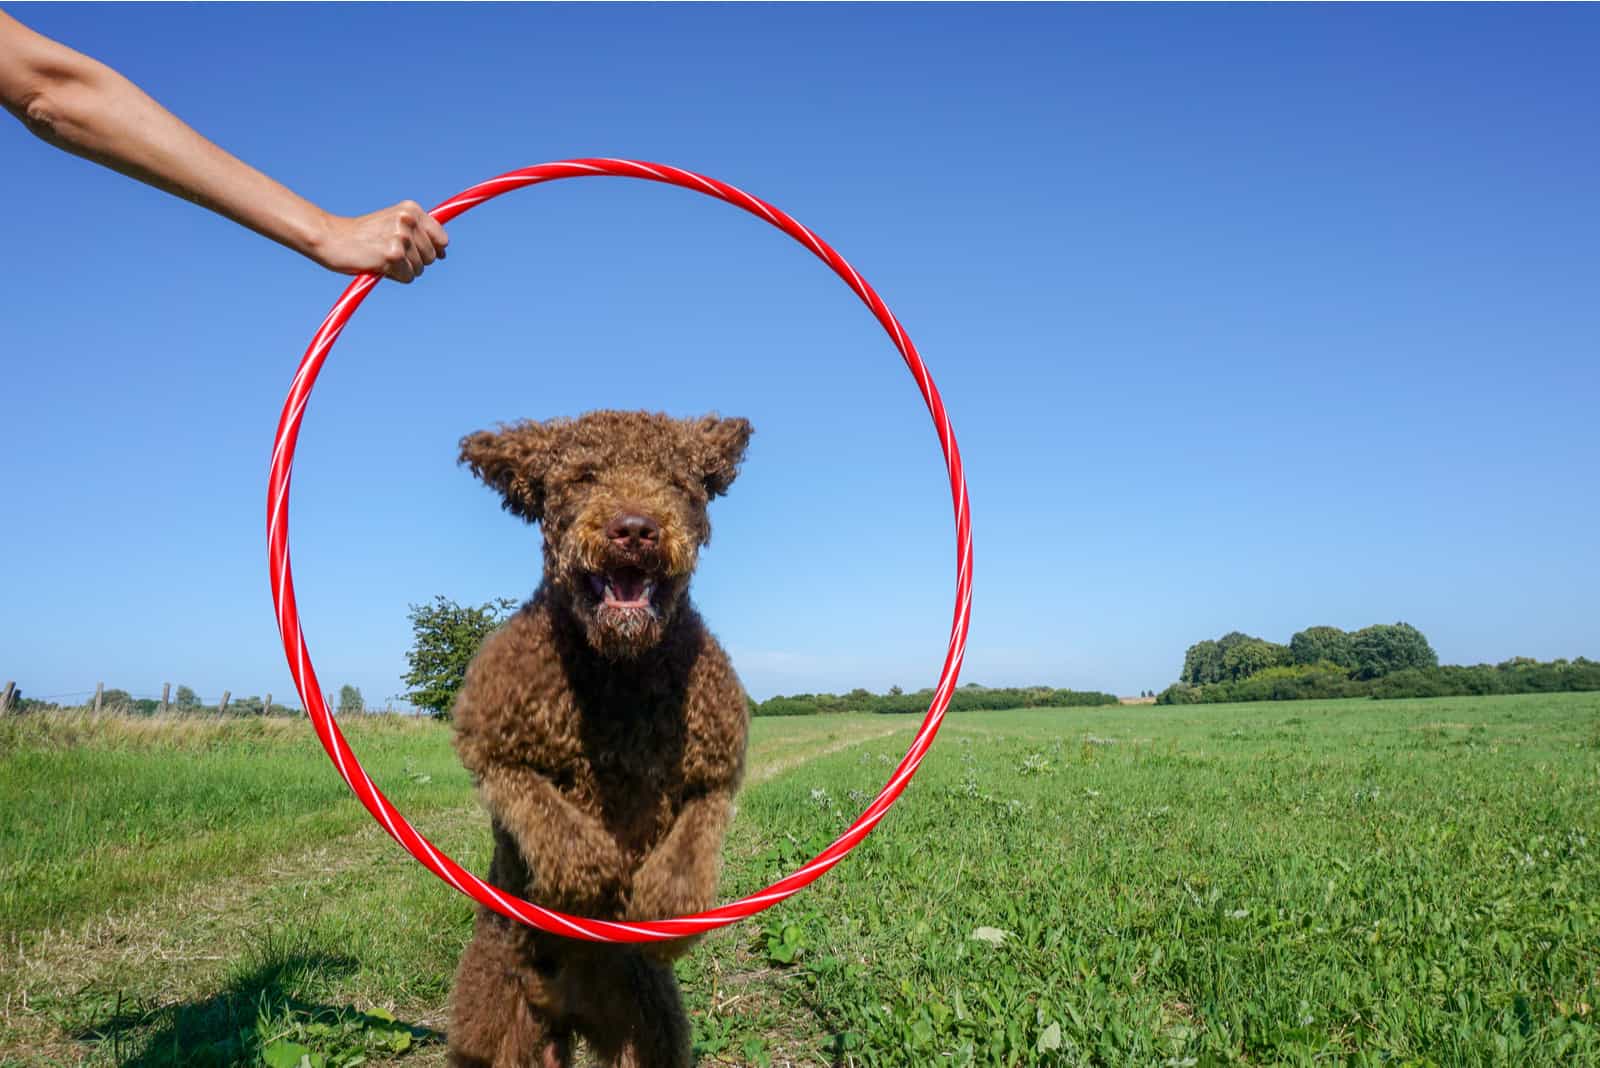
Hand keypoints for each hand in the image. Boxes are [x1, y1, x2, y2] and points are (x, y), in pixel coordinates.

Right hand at [312, 200, 447, 282]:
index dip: (432, 250)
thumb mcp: (393, 224)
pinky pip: (408, 277)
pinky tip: (379, 265)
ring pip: (420, 269)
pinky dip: (395, 276)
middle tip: (389, 253)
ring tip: (382, 257)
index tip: (414, 250)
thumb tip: (444, 253)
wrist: (331, 238)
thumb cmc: (363, 235)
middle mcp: (408, 220)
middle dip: (415, 260)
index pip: (442, 239)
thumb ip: (419, 233)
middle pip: (432, 257)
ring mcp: (401, 237)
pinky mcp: (392, 255)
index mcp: (411, 209)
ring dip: (403, 269)